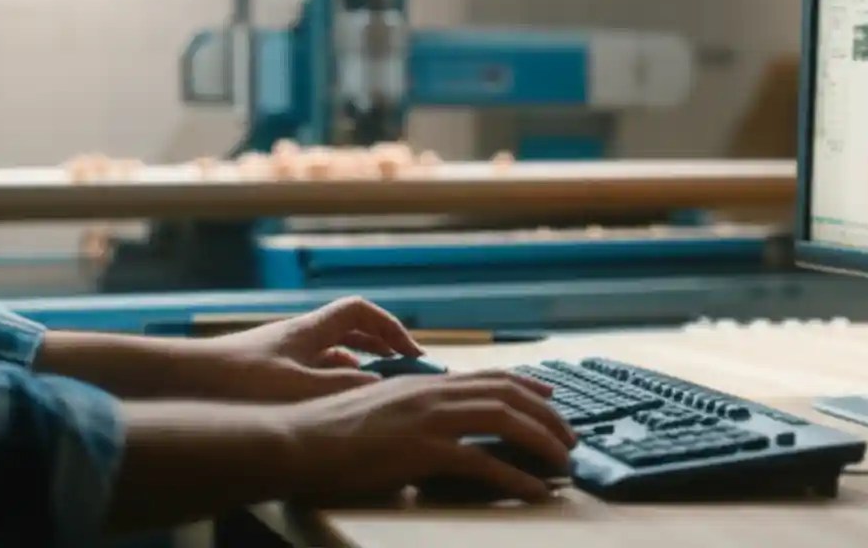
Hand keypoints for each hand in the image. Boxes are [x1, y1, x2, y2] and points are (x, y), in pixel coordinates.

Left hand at [195, 296, 424, 401]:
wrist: (186, 378)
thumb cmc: (239, 379)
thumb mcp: (297, 387)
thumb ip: (342, 388)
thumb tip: (382, 388)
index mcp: (310, 329)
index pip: (361, 312)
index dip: (389, 326)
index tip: (409, 351)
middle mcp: (301, 335)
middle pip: (351, 330)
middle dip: (381, 345)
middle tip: (404, 367)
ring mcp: (286, 353)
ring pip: (334, 352)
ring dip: (360, 365)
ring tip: (379, 386)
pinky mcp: (271, 372)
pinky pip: (315, 370)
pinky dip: (334, 381)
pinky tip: (338, 402)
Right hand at [282, 370, 576, 503]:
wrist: (298, 440)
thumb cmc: (331, 434)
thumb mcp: (383, 412)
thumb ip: (415, 416)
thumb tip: (440, 433)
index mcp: (425, 383)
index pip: (490, 377)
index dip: (527, 386)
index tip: (552, 398)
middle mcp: (433, 392)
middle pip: (509, 395)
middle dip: (547, 416)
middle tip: (570, 438)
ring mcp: (430, 419)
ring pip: (506, 421)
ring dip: (542, 442)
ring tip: (564, 463)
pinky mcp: (423, 449)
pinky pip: (483, 464)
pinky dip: (516, 477)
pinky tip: (534, 491)